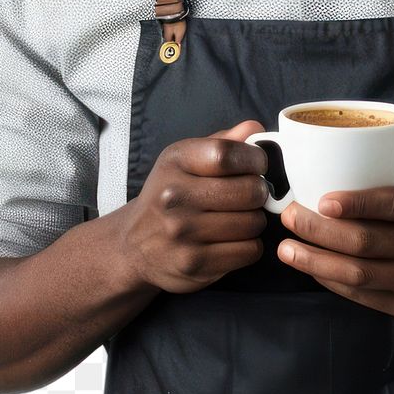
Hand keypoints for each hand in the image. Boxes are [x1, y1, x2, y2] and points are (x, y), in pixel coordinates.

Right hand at [116, 120, 268, 293]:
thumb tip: (256, 128)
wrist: (134, 244)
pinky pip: (249, 251)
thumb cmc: (170, 194)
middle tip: (250, 194)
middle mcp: (174, 196)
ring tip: (239, 217)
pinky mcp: (194, 264)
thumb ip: (223, 141)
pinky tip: (233, 240)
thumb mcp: (187, 159)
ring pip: (253, 223)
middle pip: (248, 190)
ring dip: (254, 220)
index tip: (258, 164)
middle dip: (258, 192)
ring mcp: (183, 233)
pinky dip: (249, 246)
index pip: (227, 154)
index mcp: (174, 162)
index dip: (254, 158)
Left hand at [278, 186, 393, 327]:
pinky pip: (365, 297)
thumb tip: (345, 186)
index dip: (359, 203)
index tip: (324, 198)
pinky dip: (334, 283)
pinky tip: (313, 269)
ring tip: (287, 249)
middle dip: (320, 230)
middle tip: (289, 216)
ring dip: (318, 261)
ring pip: (360, 274)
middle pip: (367, 242)